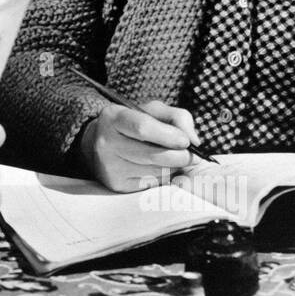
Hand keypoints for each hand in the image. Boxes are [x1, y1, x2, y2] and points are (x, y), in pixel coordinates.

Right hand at [80, 100, 199, 192]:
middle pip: (152, 154)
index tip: (186, 141)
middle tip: (193, 155)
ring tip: (176, 159)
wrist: (100, 142)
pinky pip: (151, 183)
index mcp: (113, 117)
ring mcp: (110, 166)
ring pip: (155, 171)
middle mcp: (106, 142)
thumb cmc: (133, 124)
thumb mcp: (152, 111)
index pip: (143, 127)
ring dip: (174, 167)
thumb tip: (193, 141)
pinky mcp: (116, 183)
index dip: (169, 136)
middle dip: (180, 157)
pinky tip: (160, 168)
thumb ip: (177, 117)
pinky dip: (163, 177)